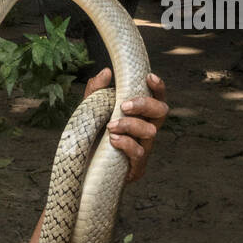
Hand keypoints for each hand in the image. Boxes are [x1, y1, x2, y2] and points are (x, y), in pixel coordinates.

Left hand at [84, 69, 168, 183]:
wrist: (81, 170)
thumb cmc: (90, 138)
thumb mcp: (90, 112)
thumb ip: (96, 92)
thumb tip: (106, 72)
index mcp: (140, 116)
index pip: (157, 99)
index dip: (158, 88)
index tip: (149, 77)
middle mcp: (146, 131)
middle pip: (161, 112)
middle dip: (144, 105)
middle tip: (124, 106)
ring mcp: (144, 149)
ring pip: (150, 132)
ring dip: (131, 125)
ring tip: (110, 126)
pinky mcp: (137, 169)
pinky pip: (139, 153)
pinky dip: (126, 144)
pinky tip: (112, 140)